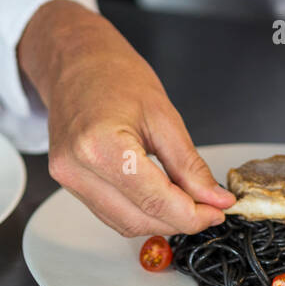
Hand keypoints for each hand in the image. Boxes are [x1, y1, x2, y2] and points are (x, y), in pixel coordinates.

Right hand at [18, 0, 234, 236]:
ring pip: (123, 223)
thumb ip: (189, 164)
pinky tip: (162, 198)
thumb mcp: (163, 114)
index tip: (217, 212)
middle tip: (210, 208)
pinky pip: (110, 212)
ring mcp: (67, 178)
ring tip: (190, 201)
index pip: (153, 200)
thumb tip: (214, 198)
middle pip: (138, 219)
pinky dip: (140, 212)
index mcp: (100, 146)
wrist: (78, 62)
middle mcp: (76, 168)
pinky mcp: (68, 182)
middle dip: (180, 220)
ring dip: (160, 220)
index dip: (192, 214)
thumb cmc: (115, 75)